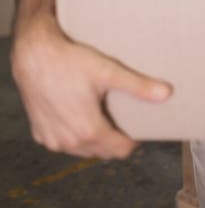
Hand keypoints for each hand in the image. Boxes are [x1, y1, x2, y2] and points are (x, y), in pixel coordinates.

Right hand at [11, 12, 171, 158]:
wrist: (33, 56)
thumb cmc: (69, 61)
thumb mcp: (108, 71)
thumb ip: (138, 86)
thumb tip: (167, 93)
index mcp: (89, 131)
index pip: (120, 150)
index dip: (132, 139)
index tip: (137, 125)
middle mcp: (70, 142)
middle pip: (103, 151)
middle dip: (114, 138)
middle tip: (121, 116)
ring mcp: (53, 140)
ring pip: (83, 150)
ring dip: (94, 138)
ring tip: (101, 114)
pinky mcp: (40, 133)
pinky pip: (63, 143)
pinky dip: (73, 134)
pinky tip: (78, 114)